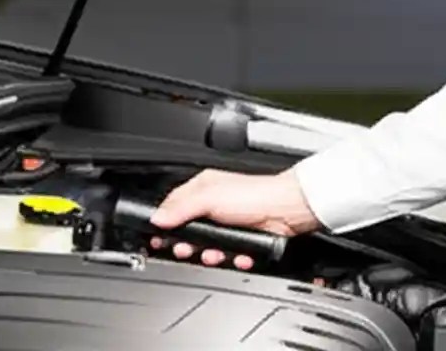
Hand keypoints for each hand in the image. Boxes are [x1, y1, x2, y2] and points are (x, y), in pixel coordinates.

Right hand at [148, 168, 321, 269]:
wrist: (288, 210)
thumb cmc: (254, 194)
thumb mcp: (209, 198)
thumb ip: (181, 208)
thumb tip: (157, 217)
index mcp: (203, 188)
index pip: (173, 205)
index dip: (164, 222)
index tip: (158, 237)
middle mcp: (215, 204)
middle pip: (189, 230)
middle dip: (187, 244)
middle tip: (186, 249)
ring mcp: (229, 223)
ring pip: (209, 246)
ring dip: (210, 254)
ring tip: (215, 254)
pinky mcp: (243, 239)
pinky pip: (230, 254)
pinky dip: (234, 258)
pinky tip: (238, 255)